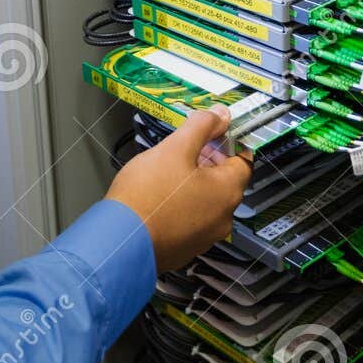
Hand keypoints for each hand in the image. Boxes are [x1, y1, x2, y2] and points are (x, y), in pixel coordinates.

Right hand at [105, 105, 251, 272]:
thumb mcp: (175, 148)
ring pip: (207, 200)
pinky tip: (160, 196)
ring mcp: (205, 236)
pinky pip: (191, 219)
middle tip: (184, 149)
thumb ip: (202, 126)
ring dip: (194, 182)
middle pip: (225, 180)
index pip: (244, 160)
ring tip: (167, 171)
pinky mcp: (186, 248)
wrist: (119, 242)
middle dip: (208, 160)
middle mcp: (223, 218)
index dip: (228, 141)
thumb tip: (220, 114)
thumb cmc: (147, 196)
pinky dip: (182, 204)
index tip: (212, 132)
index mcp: (227, 192)